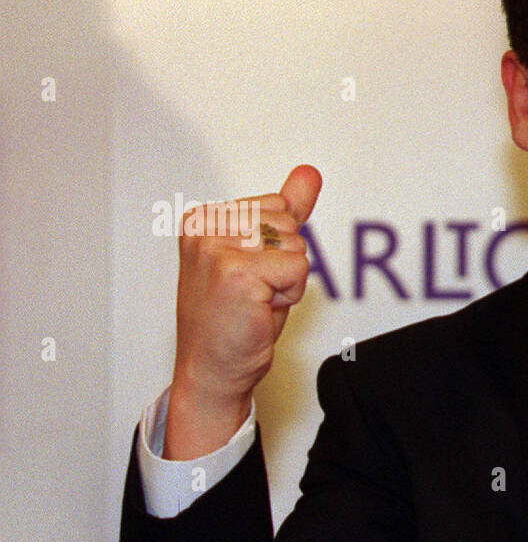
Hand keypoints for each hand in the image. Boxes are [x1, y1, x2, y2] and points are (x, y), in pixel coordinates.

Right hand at [164, 165, 320, 458]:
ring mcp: (218, 249)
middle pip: (288, 224)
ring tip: (254, 302)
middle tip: (253, 294)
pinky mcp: (237, 272)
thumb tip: (310, 173)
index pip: (277, 206)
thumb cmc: (234, 318)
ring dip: (287, 281)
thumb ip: (285, 211)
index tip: (248, 275)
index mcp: (203, 218)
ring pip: (296, 246)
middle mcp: (204, 228)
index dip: (277, 247)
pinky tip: (259, 309)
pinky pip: (298, 268)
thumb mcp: (262, 255)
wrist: (212, 369)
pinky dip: (290, 294)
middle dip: (284, 264)